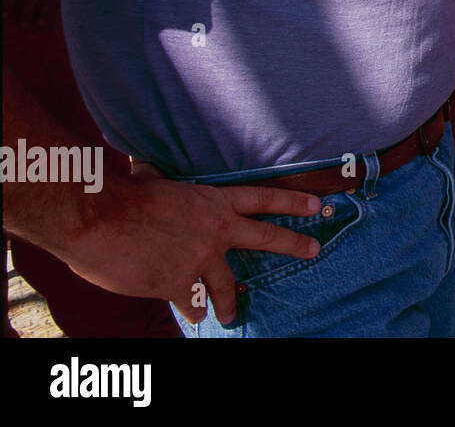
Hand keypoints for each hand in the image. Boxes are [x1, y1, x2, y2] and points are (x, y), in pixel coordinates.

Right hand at [59, 166, 322, 325]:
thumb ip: (174, 193)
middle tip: (313, 250)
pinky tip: (191, 313)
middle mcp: (216, 230)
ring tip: (229, 315)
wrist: (98, 217)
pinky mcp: (179, 283)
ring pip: (226, 286)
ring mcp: (200, 258)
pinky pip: (193, 303)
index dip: (291, 201)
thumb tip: (157, 178)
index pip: (262, 198)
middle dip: (293, 243)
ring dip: (226, 304)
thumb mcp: (160, 183)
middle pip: (265, 236)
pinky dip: (191, 309)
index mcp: (213, 201)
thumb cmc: (122, 195)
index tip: (316, 205)